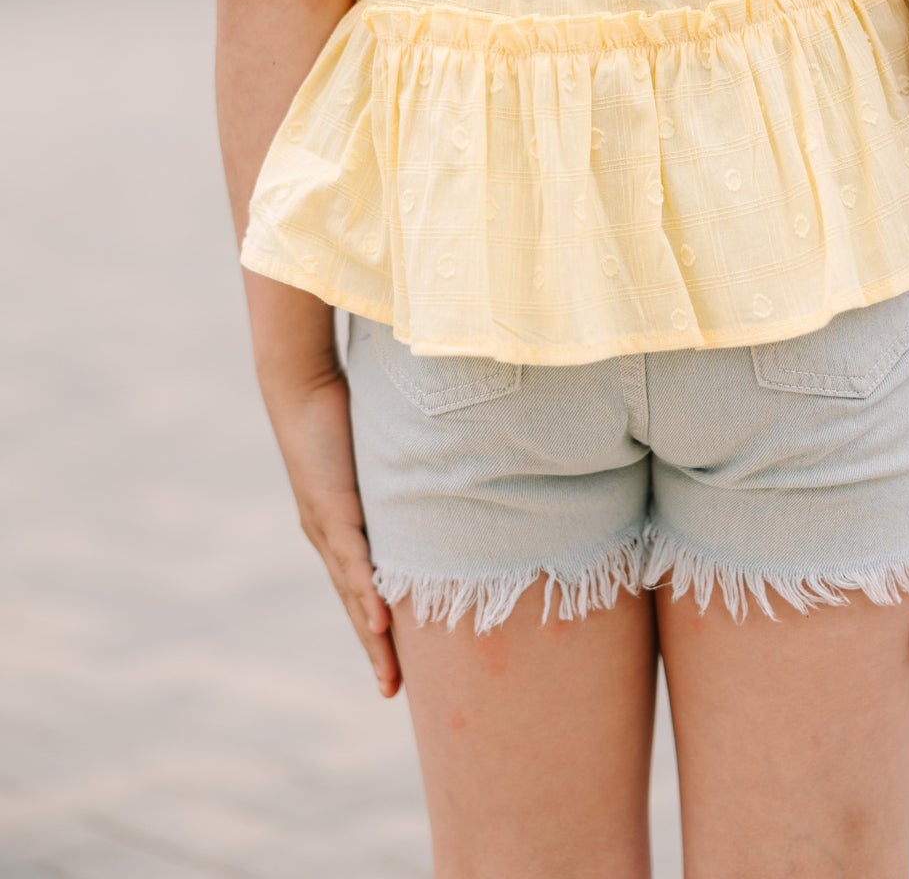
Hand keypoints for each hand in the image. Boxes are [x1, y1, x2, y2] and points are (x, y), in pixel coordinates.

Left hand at [258, 361, 401, 699]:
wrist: (299, 389)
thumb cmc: (340, 414)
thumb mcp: (378, 456)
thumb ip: (400, 477)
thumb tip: (436, 480)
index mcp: (338, 530)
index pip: (360, 590)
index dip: (376, 629)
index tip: (394, 666)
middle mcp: (329, 539)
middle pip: (355, 607)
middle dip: (375, 651)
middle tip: (392, 692)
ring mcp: (328, 529)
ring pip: (353, 595)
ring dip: (371, 638)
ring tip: (388, 677)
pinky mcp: (330, 511)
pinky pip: (353, 559)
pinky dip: (366, 592)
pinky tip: (379, 621)